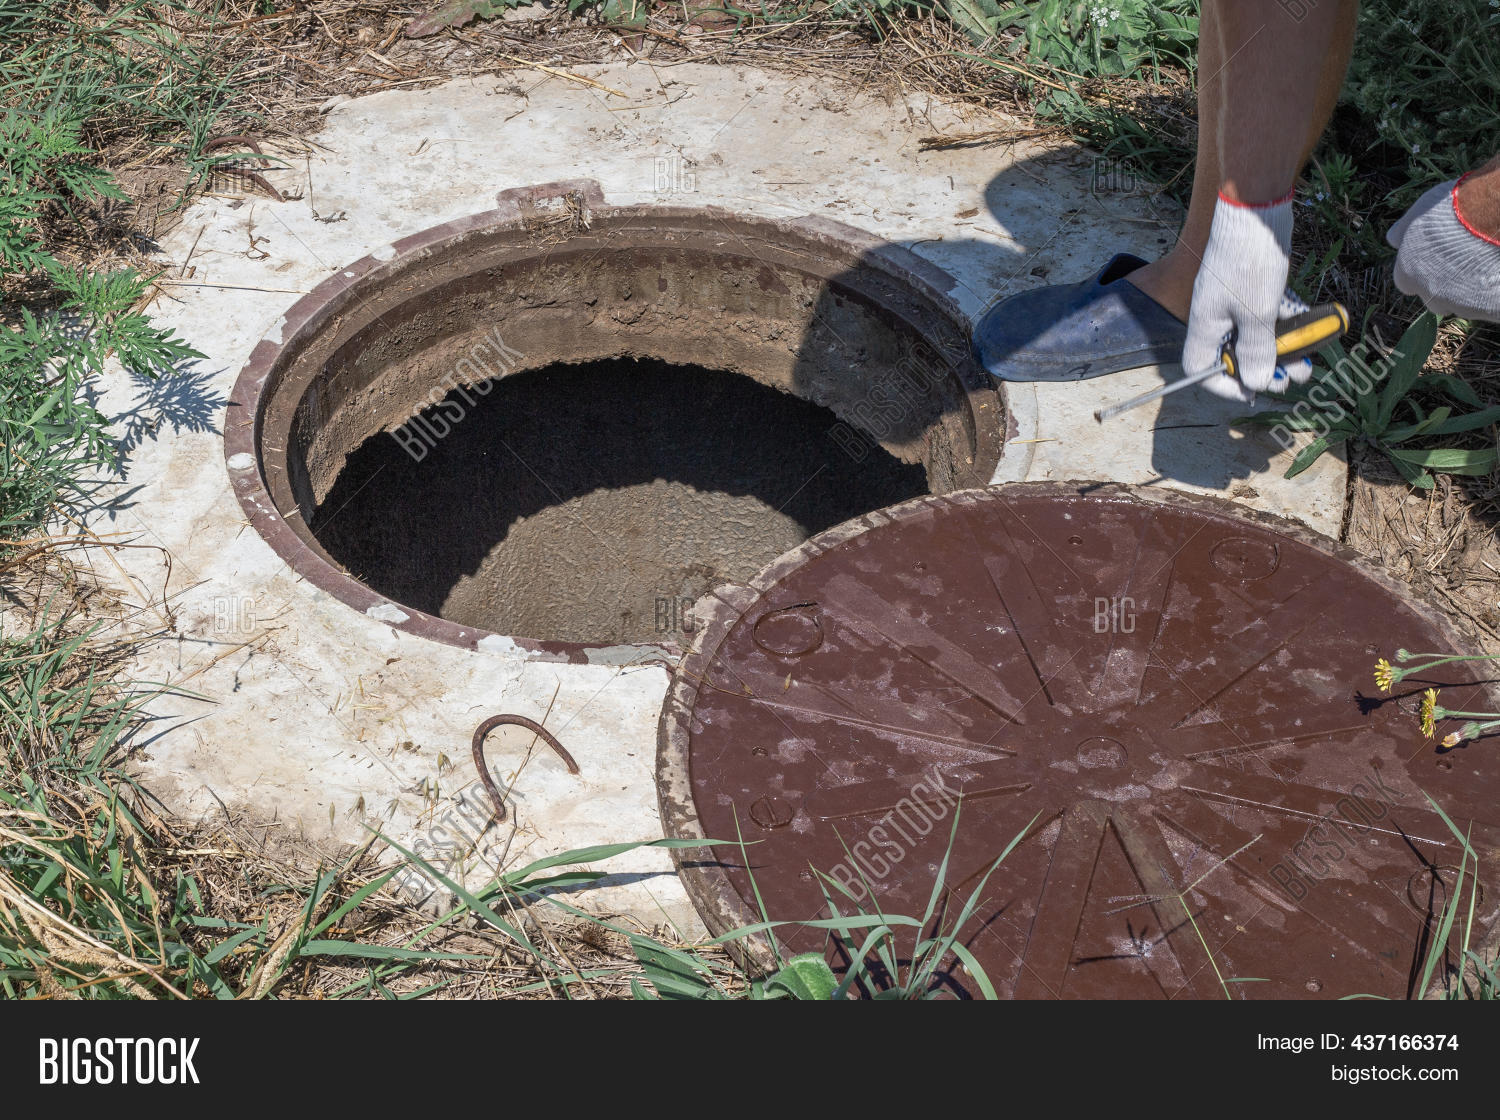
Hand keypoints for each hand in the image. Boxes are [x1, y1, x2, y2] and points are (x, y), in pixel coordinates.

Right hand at [1185, 193, 1302, 401]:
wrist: (1257, 207)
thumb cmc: (1249, 261)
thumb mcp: (1257, 313)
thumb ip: (1257, 350)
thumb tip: (1257, 383)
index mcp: (1206, 325)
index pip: (1201, 369)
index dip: (1224, 386)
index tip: (1252, 391)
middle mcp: (1217, 316)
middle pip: (1235, 356)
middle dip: (1264, 370)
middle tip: (1291, 378)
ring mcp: (1236, 300)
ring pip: (1257, 336)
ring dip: (1283, 351)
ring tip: (1309, 362)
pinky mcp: (1255, 286)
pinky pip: (1269, 315)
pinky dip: (1288, 325)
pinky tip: (1311, 329)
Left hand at [1386, 177, 1499, 322]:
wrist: (1496, 216)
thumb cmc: (1457, 207)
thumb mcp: (1423, 210)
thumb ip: (1405, 229)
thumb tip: (1393, 240)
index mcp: (1407, 271)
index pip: (1406, 282)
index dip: (1422, 270)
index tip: (1438, 257)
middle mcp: (1429, 291)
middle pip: (1432, 297)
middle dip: (1444, 285)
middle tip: (1463, 262)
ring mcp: (1458, 302)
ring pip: (1459, 304)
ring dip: (1466, 291)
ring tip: (1482, 266)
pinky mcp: (1485, 307)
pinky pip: (1484, 306)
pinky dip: (1488, 294)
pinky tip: (1494, 273)